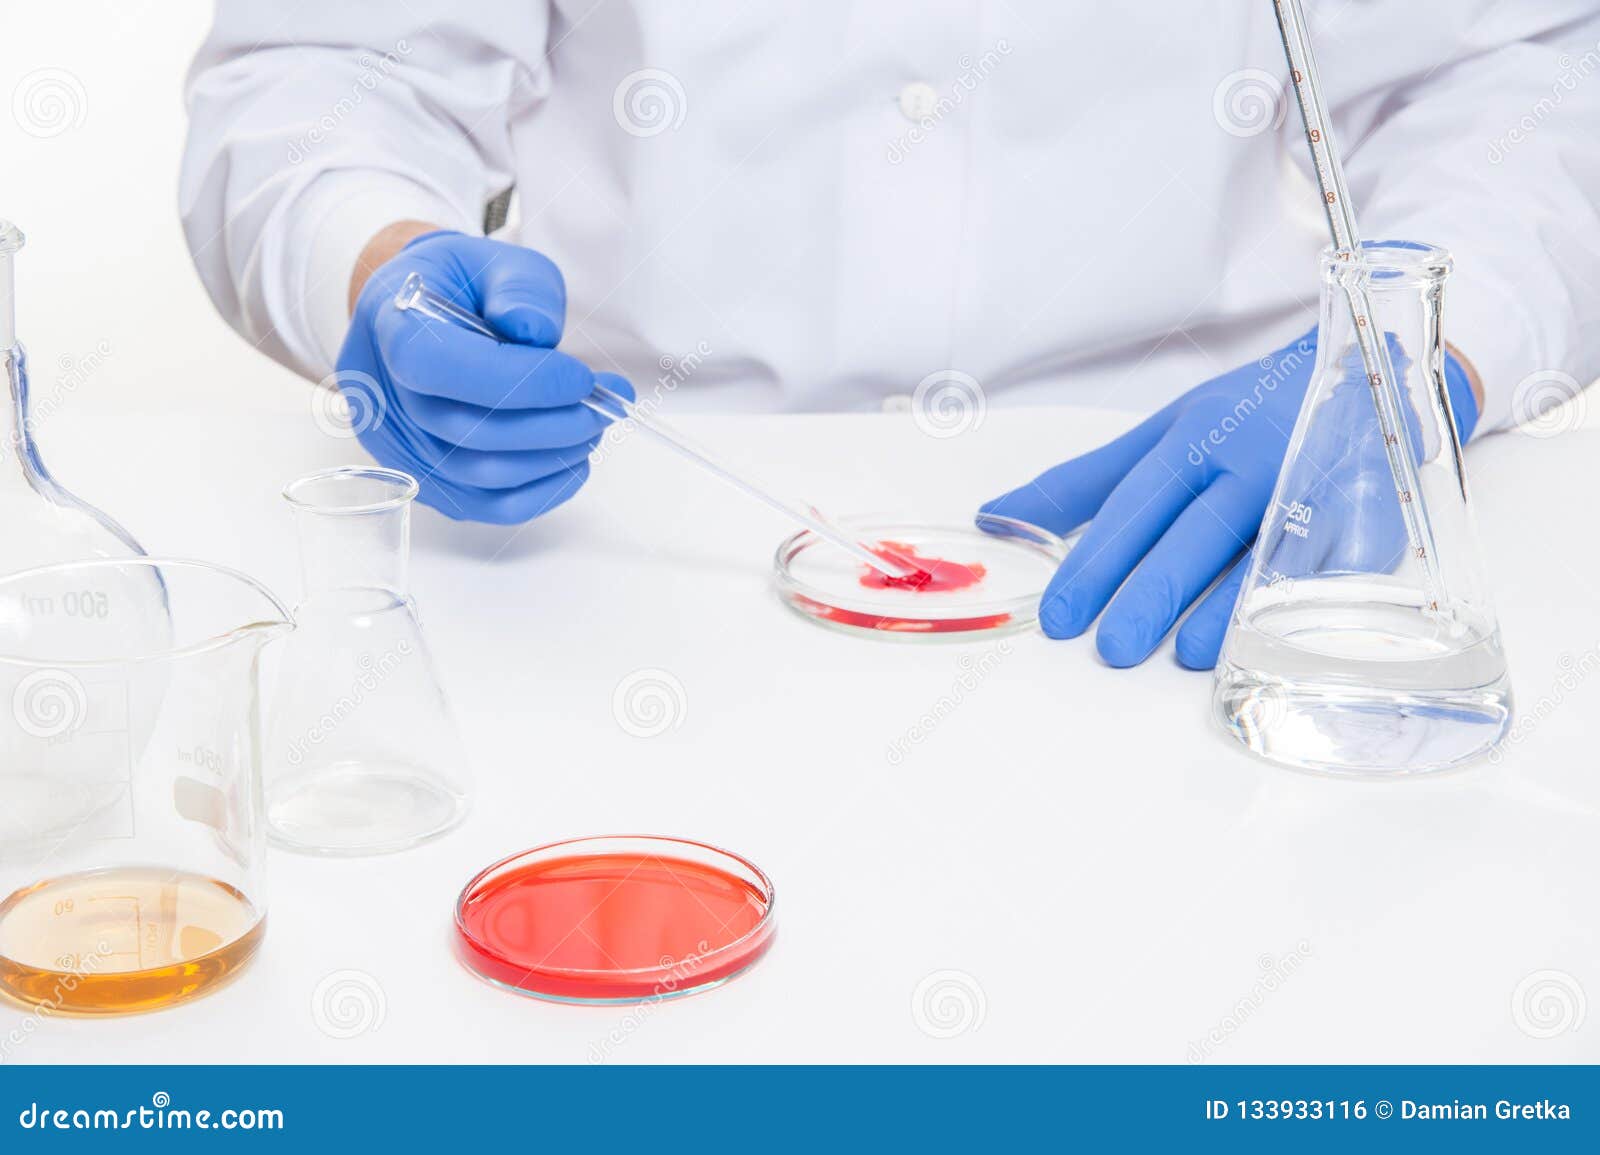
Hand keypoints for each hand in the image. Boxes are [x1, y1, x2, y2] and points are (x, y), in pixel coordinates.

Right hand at [334, 229, 631, 523]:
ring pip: (481, 474)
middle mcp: (381, 397)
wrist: (424, 316)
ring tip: (594, 423)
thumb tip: (535, 332)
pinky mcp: (427, 482)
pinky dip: (541, 490)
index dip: (516, 380)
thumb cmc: (461, 287)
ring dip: (554, 456)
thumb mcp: (495, 260)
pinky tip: (574, 461)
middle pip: (468, 430)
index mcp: (390, 328)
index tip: (580, 378)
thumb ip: (520, 289)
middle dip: (554, 422)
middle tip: (605, 403)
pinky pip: (486, 506)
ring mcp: (399, 448)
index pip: (438, 365)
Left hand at [980, 329, 1478, 668]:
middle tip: (1111, 647)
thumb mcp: (1166, 433)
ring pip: (1270, 551)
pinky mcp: (1373, 515)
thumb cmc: (1253, 414)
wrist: (1376, 368)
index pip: (1134, 506)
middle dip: (1154, 590)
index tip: (1059, 616)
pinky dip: (1311, 605)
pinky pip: (1342, 565)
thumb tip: (994, 517)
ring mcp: (1316, 487)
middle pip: (1197, 531)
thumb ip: (1085, 483)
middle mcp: (1252, 459)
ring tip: (1187, 656)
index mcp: (1195, 438)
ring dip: (1231, 606)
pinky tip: (1280, 642)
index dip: (1096, 561)